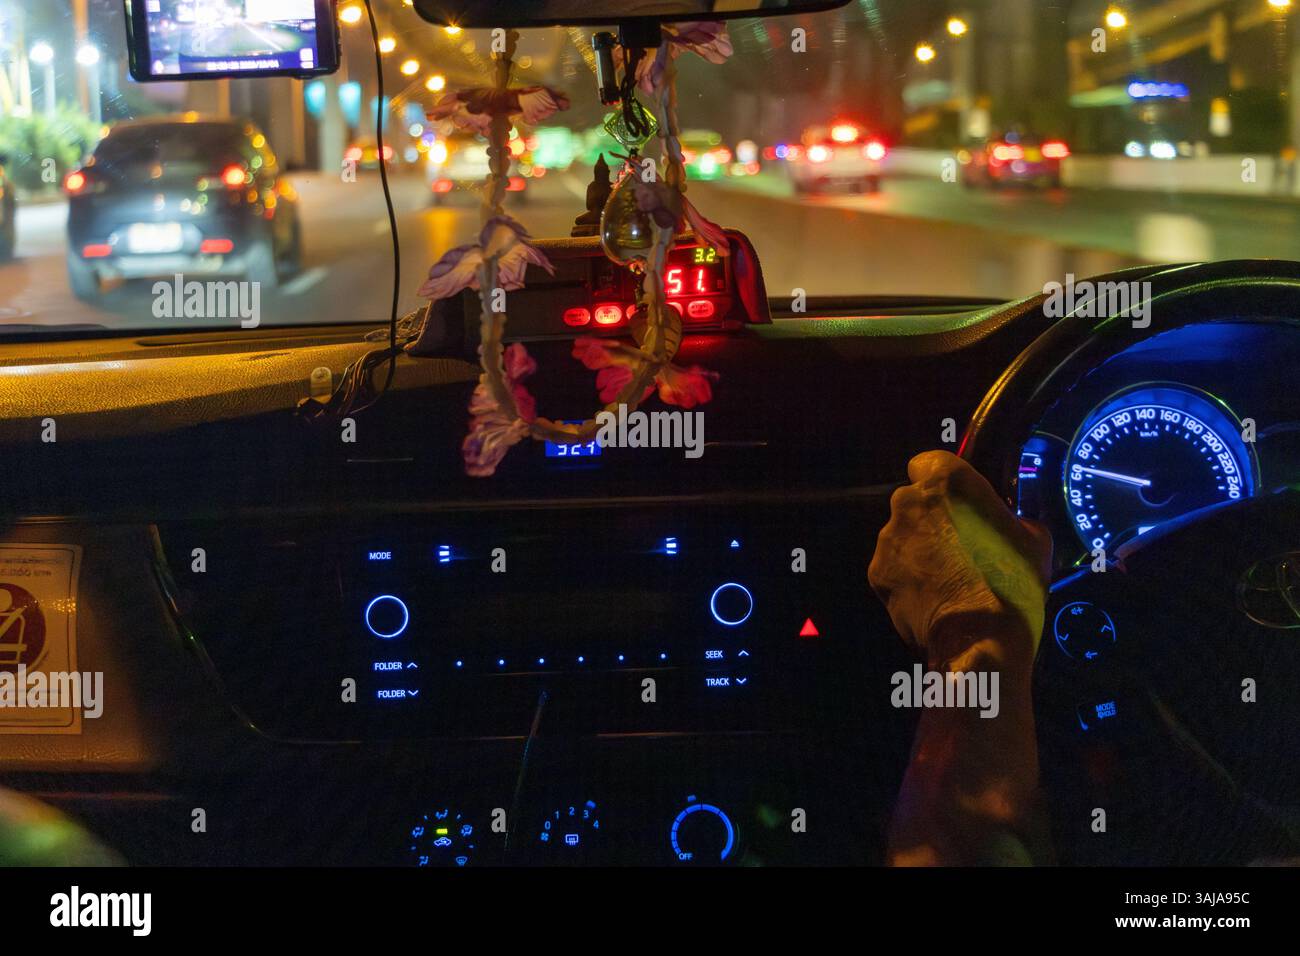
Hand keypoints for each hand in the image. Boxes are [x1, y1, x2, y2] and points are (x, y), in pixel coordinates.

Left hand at [868, 450, 1051, 673]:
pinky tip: (933, 593)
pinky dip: (907, 575)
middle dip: (932, 517)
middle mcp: (909, 503)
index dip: (942, 480)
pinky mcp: (877, 572)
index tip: (956, 498)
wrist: (980, 638)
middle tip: (960, 543)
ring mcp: (889, 538)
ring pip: (901, 534)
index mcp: (947, 481)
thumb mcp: (1034, 538)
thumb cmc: (1010, 585)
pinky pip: (892, 565)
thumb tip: (1011, 523)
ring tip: (949, 575)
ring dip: (919, 548)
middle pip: (914, 500)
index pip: (929, 462)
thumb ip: (1012, 517)